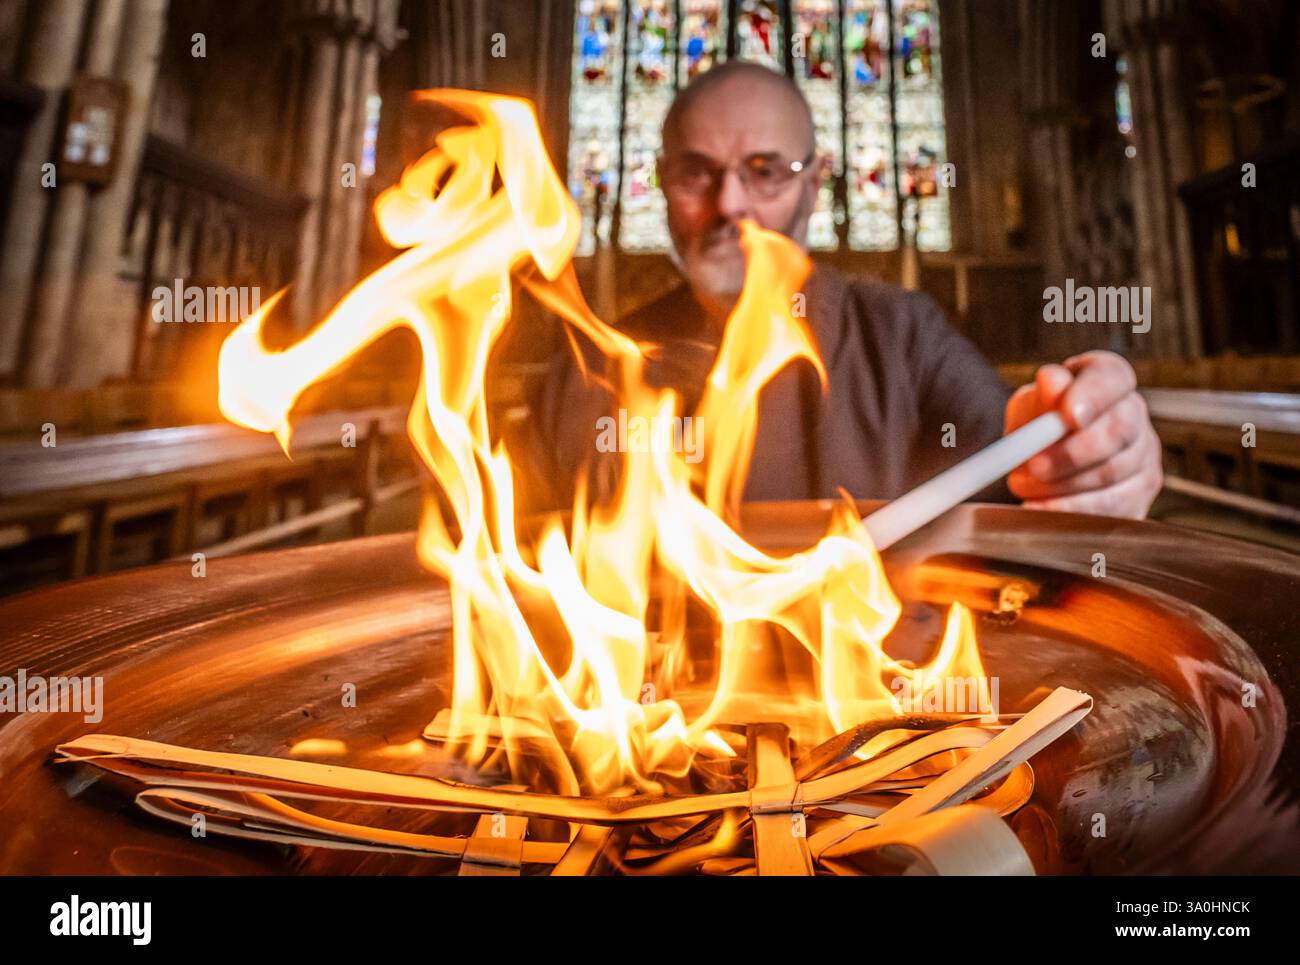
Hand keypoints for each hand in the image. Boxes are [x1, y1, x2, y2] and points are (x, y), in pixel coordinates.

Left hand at [1005, 351, 1162, 517]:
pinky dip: (1072, 509)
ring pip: (1114, 471)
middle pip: (1120, 429)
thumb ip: (1039, 398)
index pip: (1112, 377)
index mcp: (1106, 378)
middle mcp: (1133, 412)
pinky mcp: (1140, 491)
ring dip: (1064, 484)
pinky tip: (1042, 507)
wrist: (1042, 461)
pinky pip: (1113, 505)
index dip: (1093, 396)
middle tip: (1035, 466)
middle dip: (1073, 452)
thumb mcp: (1029, 407)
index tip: (1068, 416)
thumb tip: (1052, 382)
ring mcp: (1144, 453)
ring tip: (1025, 486)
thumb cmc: (1037, 426)